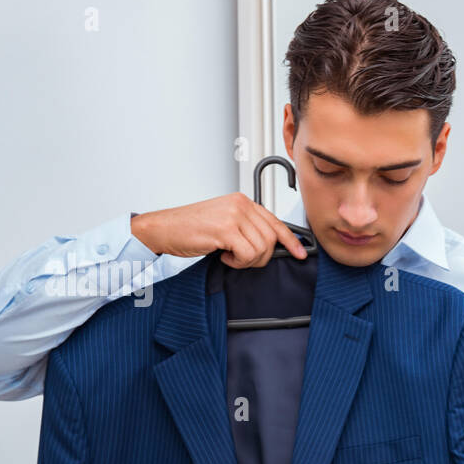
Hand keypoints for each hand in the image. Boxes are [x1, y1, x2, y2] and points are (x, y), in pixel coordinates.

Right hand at [130, 193, 306, 266]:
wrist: (163, 229)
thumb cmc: (191, 229)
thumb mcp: (224, 223)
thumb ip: (247, 228)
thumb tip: (270, 245)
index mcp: (242, 201)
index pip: (276, 221)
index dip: (290, 240)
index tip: (300, 253)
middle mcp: (240, 205)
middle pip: (271, 238)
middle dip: (261, 257)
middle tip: (242, 259)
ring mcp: (233, 215)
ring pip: (261, 248)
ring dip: (247, 261)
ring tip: (230, 256)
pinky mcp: (225, 229)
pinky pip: (248, 254)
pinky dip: (237, 262)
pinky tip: (224, 256)